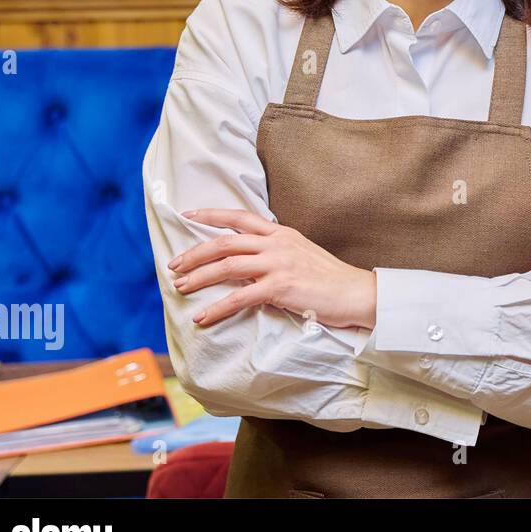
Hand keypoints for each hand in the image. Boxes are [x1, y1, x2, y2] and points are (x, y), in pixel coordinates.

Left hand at [168, 209, 375, 328]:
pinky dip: (217, 308)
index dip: (211, 215)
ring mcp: (279, 264)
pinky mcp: (281, 287)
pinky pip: (240, 298)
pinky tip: (203, 316)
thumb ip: (275, 252)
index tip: (188, 215)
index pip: (240, 217)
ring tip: (180, 288)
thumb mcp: (302, 254)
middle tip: (174, 266)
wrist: (356, 292)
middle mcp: (277, 244)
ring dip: (198, 277)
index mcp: (282, 233)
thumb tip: (247, 262)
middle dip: (194, 253)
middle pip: (225, 242)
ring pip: (227, 266)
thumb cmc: (330, 278)